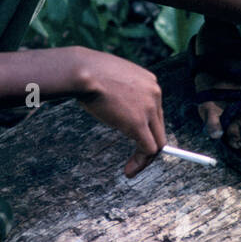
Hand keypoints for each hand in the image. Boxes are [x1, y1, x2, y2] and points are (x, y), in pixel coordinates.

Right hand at [72, 48, 166, 177]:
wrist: (82, 71)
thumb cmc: (87, 72)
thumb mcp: (112, 76)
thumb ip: (121, 90)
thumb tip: (116, 105)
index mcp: (148, 81)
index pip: (155, 110)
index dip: (147, 127)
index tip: (137, 138)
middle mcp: (154, 93)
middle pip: (158, 126)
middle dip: (148, 143)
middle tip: (135, 159)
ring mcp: (148, 108)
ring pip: (157, 141)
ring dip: (145, 158)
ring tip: (132, 169)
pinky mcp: (138, 123)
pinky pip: (148, 149)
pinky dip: (141, 162)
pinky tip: (129, 170)